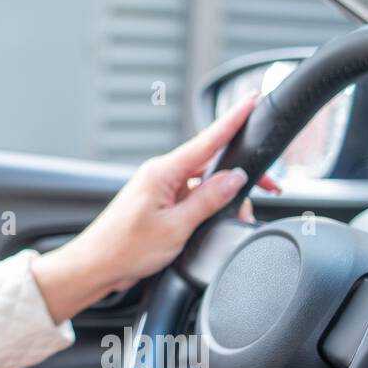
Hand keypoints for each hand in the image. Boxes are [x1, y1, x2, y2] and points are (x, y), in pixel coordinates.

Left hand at [30, 91, 279, 321]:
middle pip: (211, 163)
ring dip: (224, 196)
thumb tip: (234, 178)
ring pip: (204, 183)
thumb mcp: (175, 226)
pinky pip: (192, 197)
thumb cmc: (125, 248)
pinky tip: (216, 220)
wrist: (96, 266)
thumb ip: (208, 200)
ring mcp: (160, 189)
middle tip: (271, 186)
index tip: (252, 101)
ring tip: (239, 214)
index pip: (207, 140)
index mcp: (162, 172)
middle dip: (241, 173)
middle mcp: (161, 175)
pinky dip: (209, 207)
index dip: (233, 120)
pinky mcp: (159, 204)